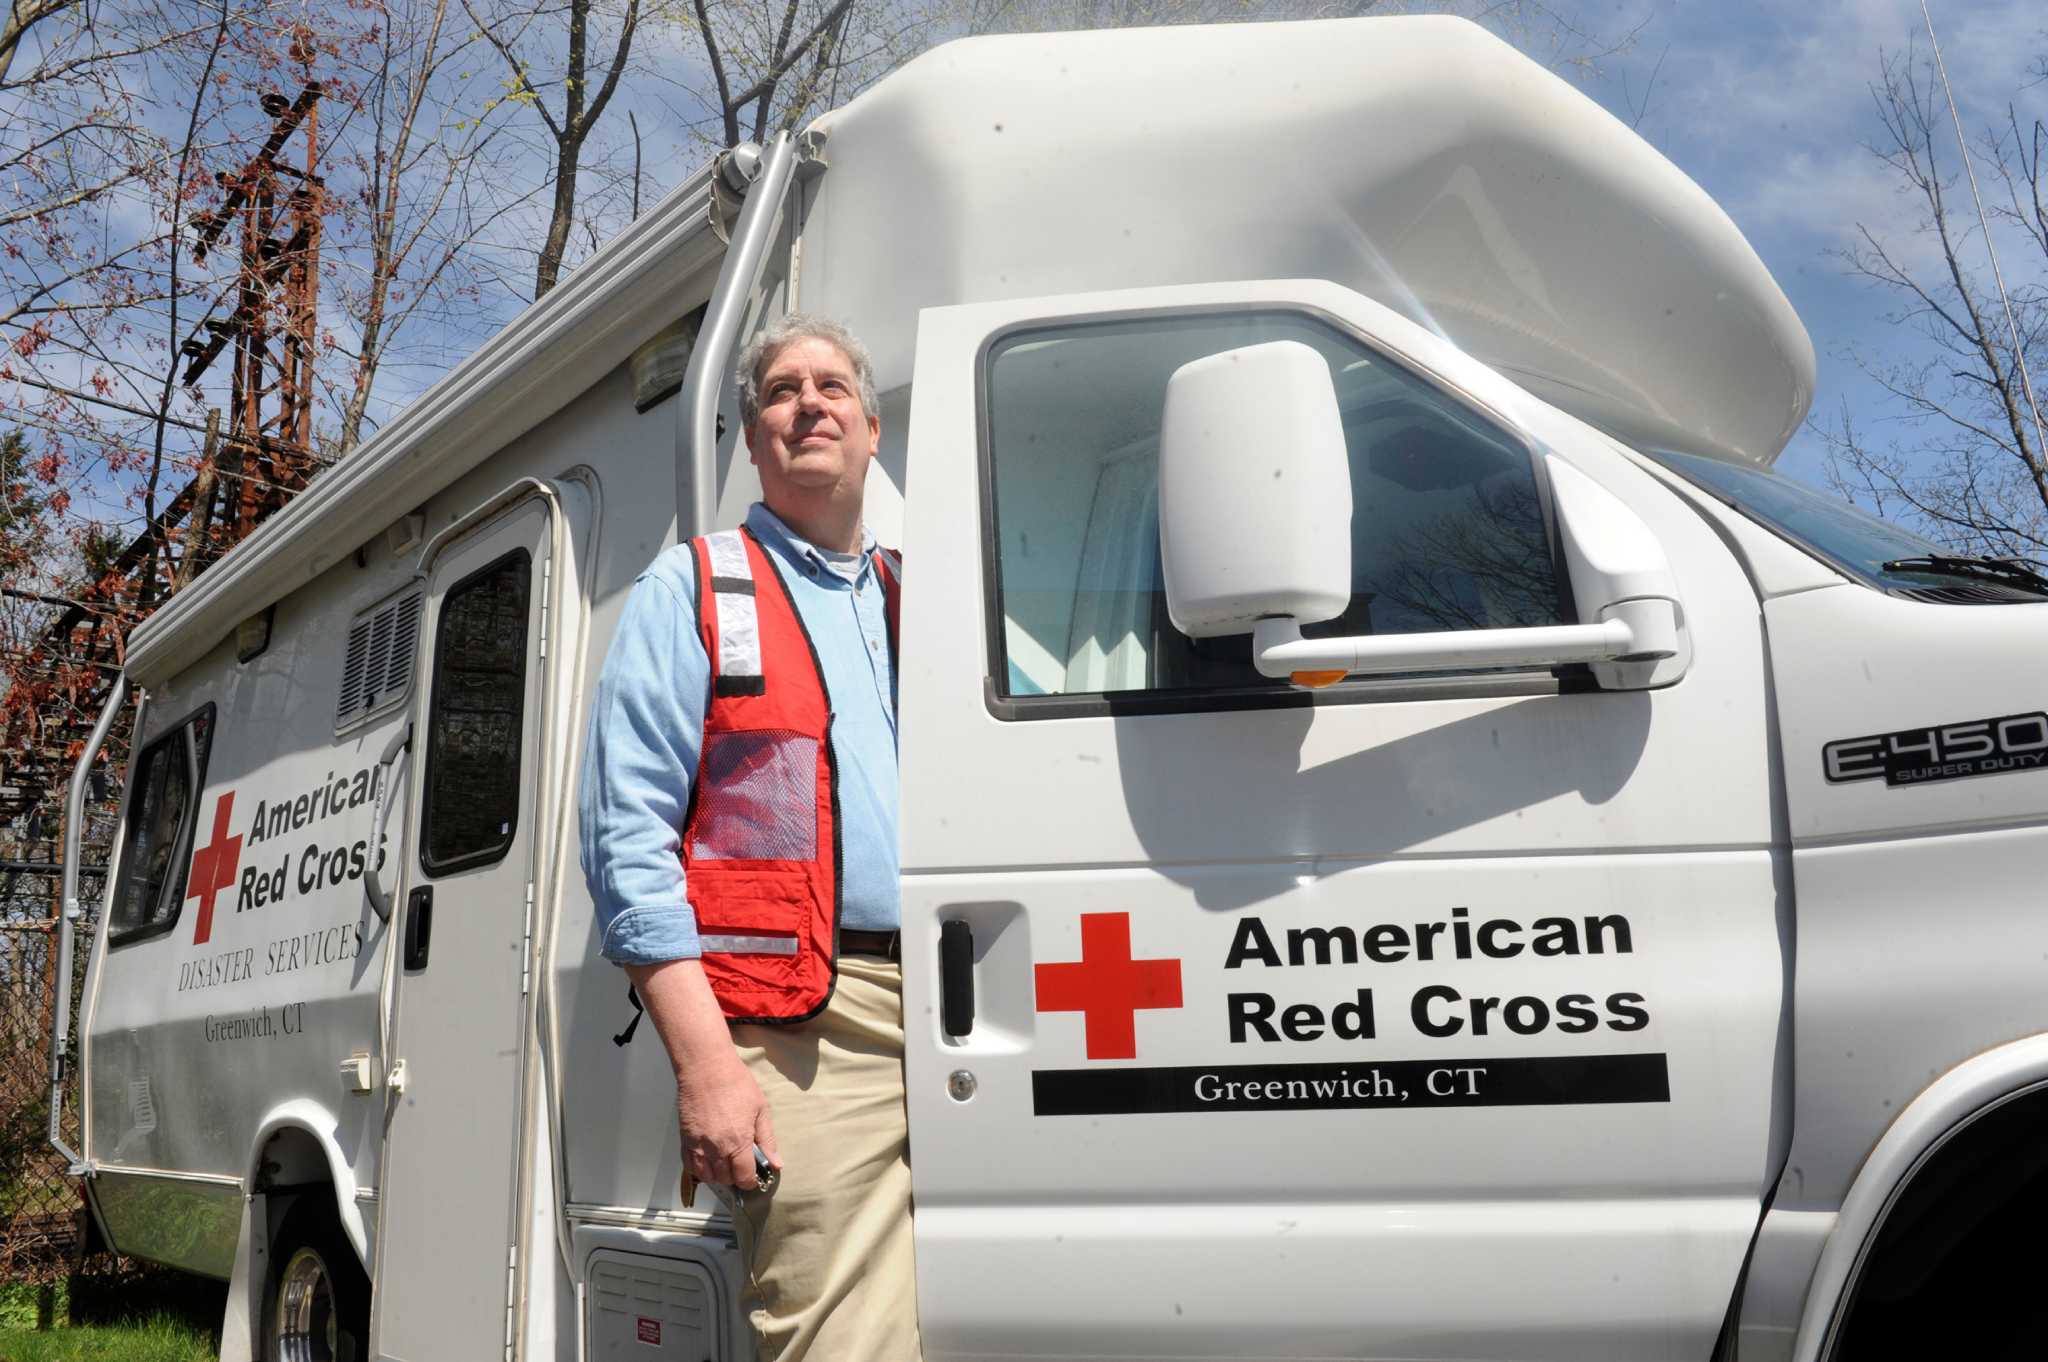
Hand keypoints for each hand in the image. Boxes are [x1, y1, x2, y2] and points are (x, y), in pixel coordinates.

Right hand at [625, 958, 784, 1191]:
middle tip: (741, 1166)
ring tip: (725, 1164)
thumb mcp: (760, 1110)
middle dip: (735, 1177)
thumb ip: (767, 1140)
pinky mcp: (684, 1139)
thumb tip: (776, 1164)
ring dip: (717, 1176)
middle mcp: (716, 1149)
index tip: (753, 1176)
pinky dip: (699, 1169)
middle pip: (725, 1179)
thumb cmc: (737, 1084)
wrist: (706, 1068)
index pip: (743, 1177)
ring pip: (706, 1176)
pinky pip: (689, 1166)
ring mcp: (697, 1146)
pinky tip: (708, 1161)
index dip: (750, 1181)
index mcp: (738, 1143)